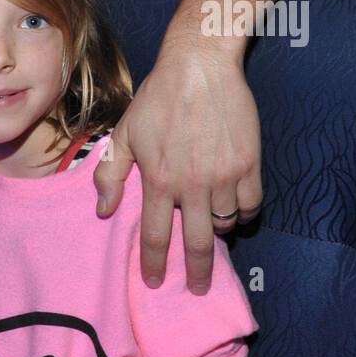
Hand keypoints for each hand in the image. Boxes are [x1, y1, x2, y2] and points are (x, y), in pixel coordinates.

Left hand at [93, 40, 260, 294]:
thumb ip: (111, 174)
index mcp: (158, 180)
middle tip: (200, 289)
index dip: (154, 264)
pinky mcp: (250, 163)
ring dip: (218, 233)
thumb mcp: (124, 133)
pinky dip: (245, 212)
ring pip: (226, 223)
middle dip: (197, 273)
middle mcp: (192, 184)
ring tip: (213, 233)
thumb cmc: (157, 98)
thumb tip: (103, 211)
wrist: (200, 66)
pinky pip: (252, 204)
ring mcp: (224, 176)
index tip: (155, 283)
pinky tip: (236, 210)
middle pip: (196, 243)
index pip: (154, 235)